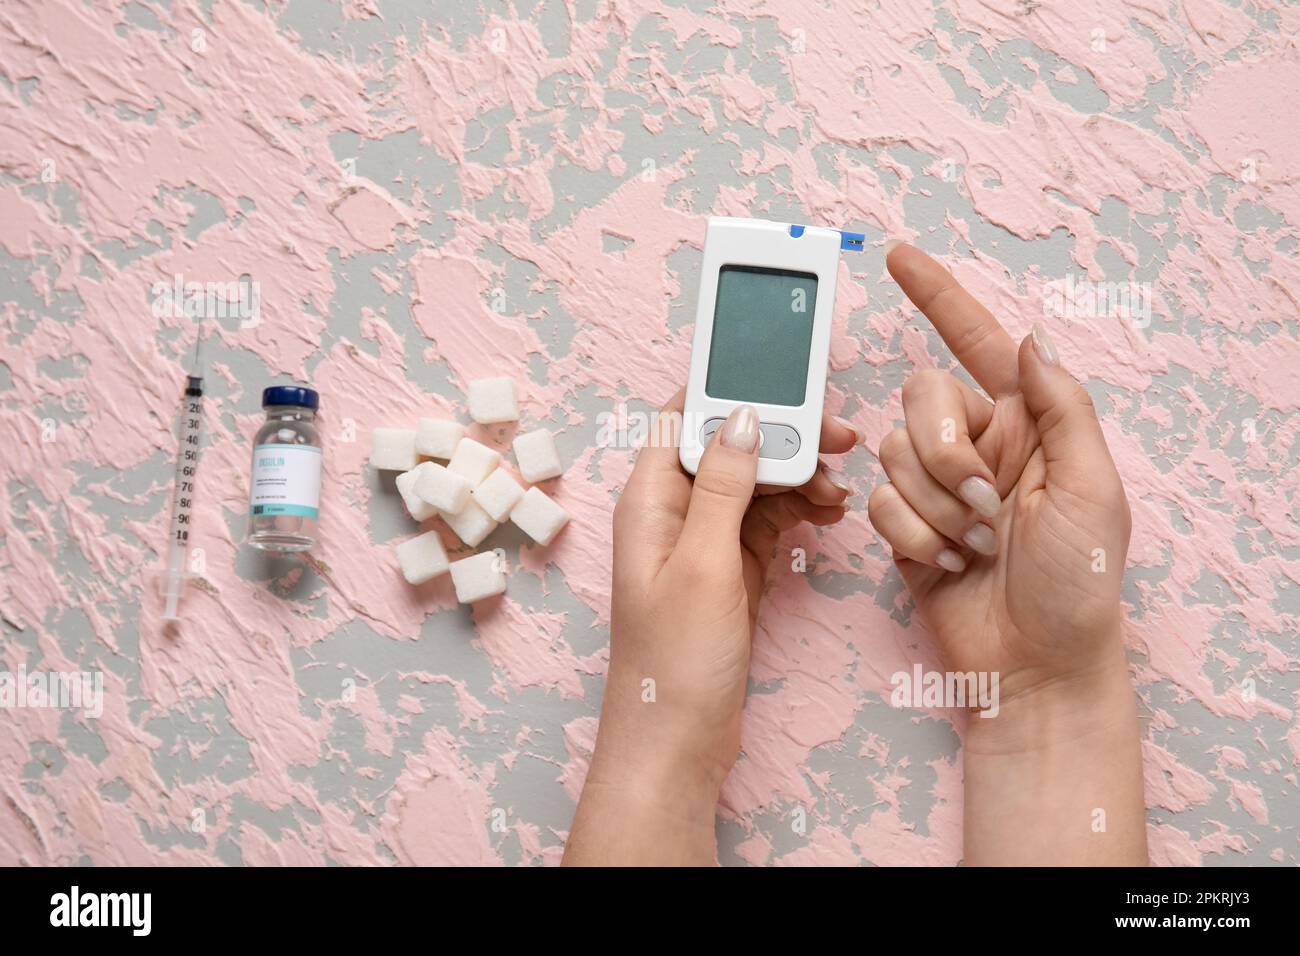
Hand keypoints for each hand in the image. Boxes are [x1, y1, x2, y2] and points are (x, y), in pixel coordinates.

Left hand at [564, 391, 857, 864]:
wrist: (676, 744)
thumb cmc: (675, 662)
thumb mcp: (704, 564)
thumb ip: (723, 486)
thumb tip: (742, 416)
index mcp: (650, 499)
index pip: (685, 417)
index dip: (735, 395)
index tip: (791, 387)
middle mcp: (674, 512)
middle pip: (730, 445)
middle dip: (783, 437)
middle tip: (841, 440)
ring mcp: (704, 541)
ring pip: (756, 483)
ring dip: (799, 477)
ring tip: (841, 490)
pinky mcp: (731, 569)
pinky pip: (768, 521)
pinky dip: (799, 512)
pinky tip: (830, 514)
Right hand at [871, 242, 1145, 864]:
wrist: (1032, 667)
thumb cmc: (1076, 585)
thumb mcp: (1092, 487)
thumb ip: (1061, 405)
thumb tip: (1030, 337)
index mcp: (1028, 422)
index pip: (977, 339)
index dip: (937, 294)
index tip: (897, 256)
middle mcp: (978, 444)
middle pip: (920, 398)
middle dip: (944, 452)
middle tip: (984, 504)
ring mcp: (938, 485)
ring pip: (893, 452)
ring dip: (932, 505)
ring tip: (974, 545)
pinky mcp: (905, 525)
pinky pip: (878, 499)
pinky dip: (909, 534)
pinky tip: (945, 562)